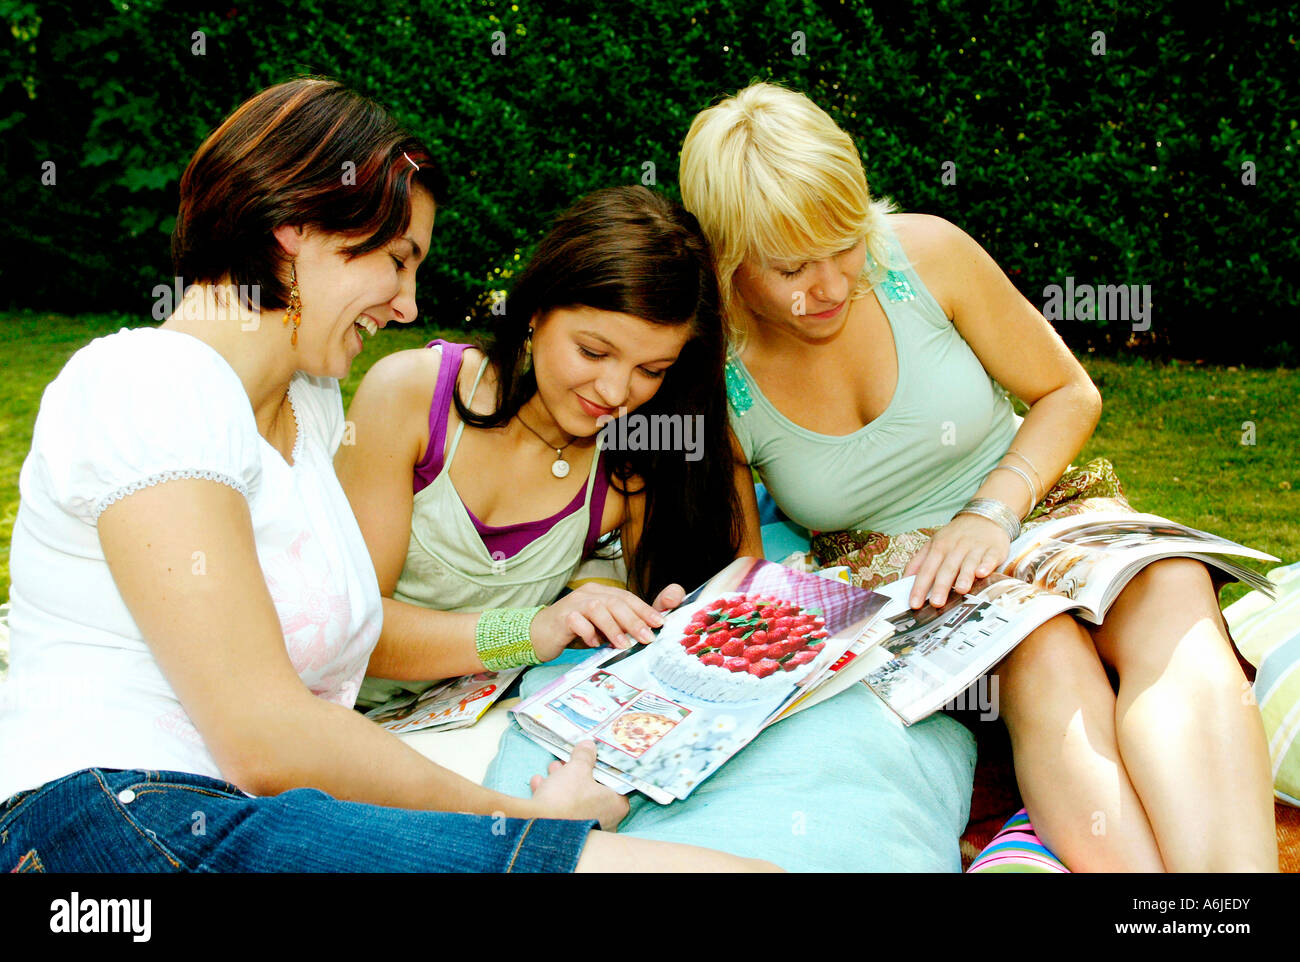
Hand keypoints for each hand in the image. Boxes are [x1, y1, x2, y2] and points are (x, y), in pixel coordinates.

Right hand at [529, 740, 629, 830]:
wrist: (541, 830)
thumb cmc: (568, 798)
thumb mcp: (576, 769)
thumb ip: (584, 756)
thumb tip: (588, 746)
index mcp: (616, 805)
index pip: (614, 780)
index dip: (600, 766)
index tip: (589, 757)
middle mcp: (605, 820)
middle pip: (592, 788)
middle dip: (576, 772)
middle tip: (567, 760)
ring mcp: (585, 829)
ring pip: (575, 799)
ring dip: (561, 781)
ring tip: (551, 768)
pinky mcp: (567, 834)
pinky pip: (561, 810)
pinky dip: (551, 796)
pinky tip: (538, 783)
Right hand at [531, 581, 682, 659]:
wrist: (539, 635)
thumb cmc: (574, 631)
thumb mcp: (601, 627)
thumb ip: (620, 626)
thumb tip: (647, 633)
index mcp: (600, 592)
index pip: (626, 597)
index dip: (644, 609)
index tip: (659, 623)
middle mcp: (588, 593)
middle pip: (615, 601)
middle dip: (634, 620)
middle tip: (647, 637)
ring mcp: (573, 603)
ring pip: (597, 608)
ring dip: (613, 627)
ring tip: (624, 645)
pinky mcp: (561, 617)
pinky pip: (577, 621)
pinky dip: (588, 633)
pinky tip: (594, 644)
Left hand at [903, 514, 1009, 608]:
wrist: (983, 517)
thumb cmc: (955, 536)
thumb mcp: (934, 543)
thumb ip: (919, 562)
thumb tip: (905, 580)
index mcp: (939, 547)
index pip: (927, 569)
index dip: (920, 587)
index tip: (914, 603)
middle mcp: (956, 548)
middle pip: (946, 569)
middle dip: (941, 587)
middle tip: (936, 604)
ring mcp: (975, 548)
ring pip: (968, 564)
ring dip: (964, 577)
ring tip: (960, 591)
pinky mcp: (993, 549)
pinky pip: (989, 558)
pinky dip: (986, 565)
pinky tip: (982, 573)